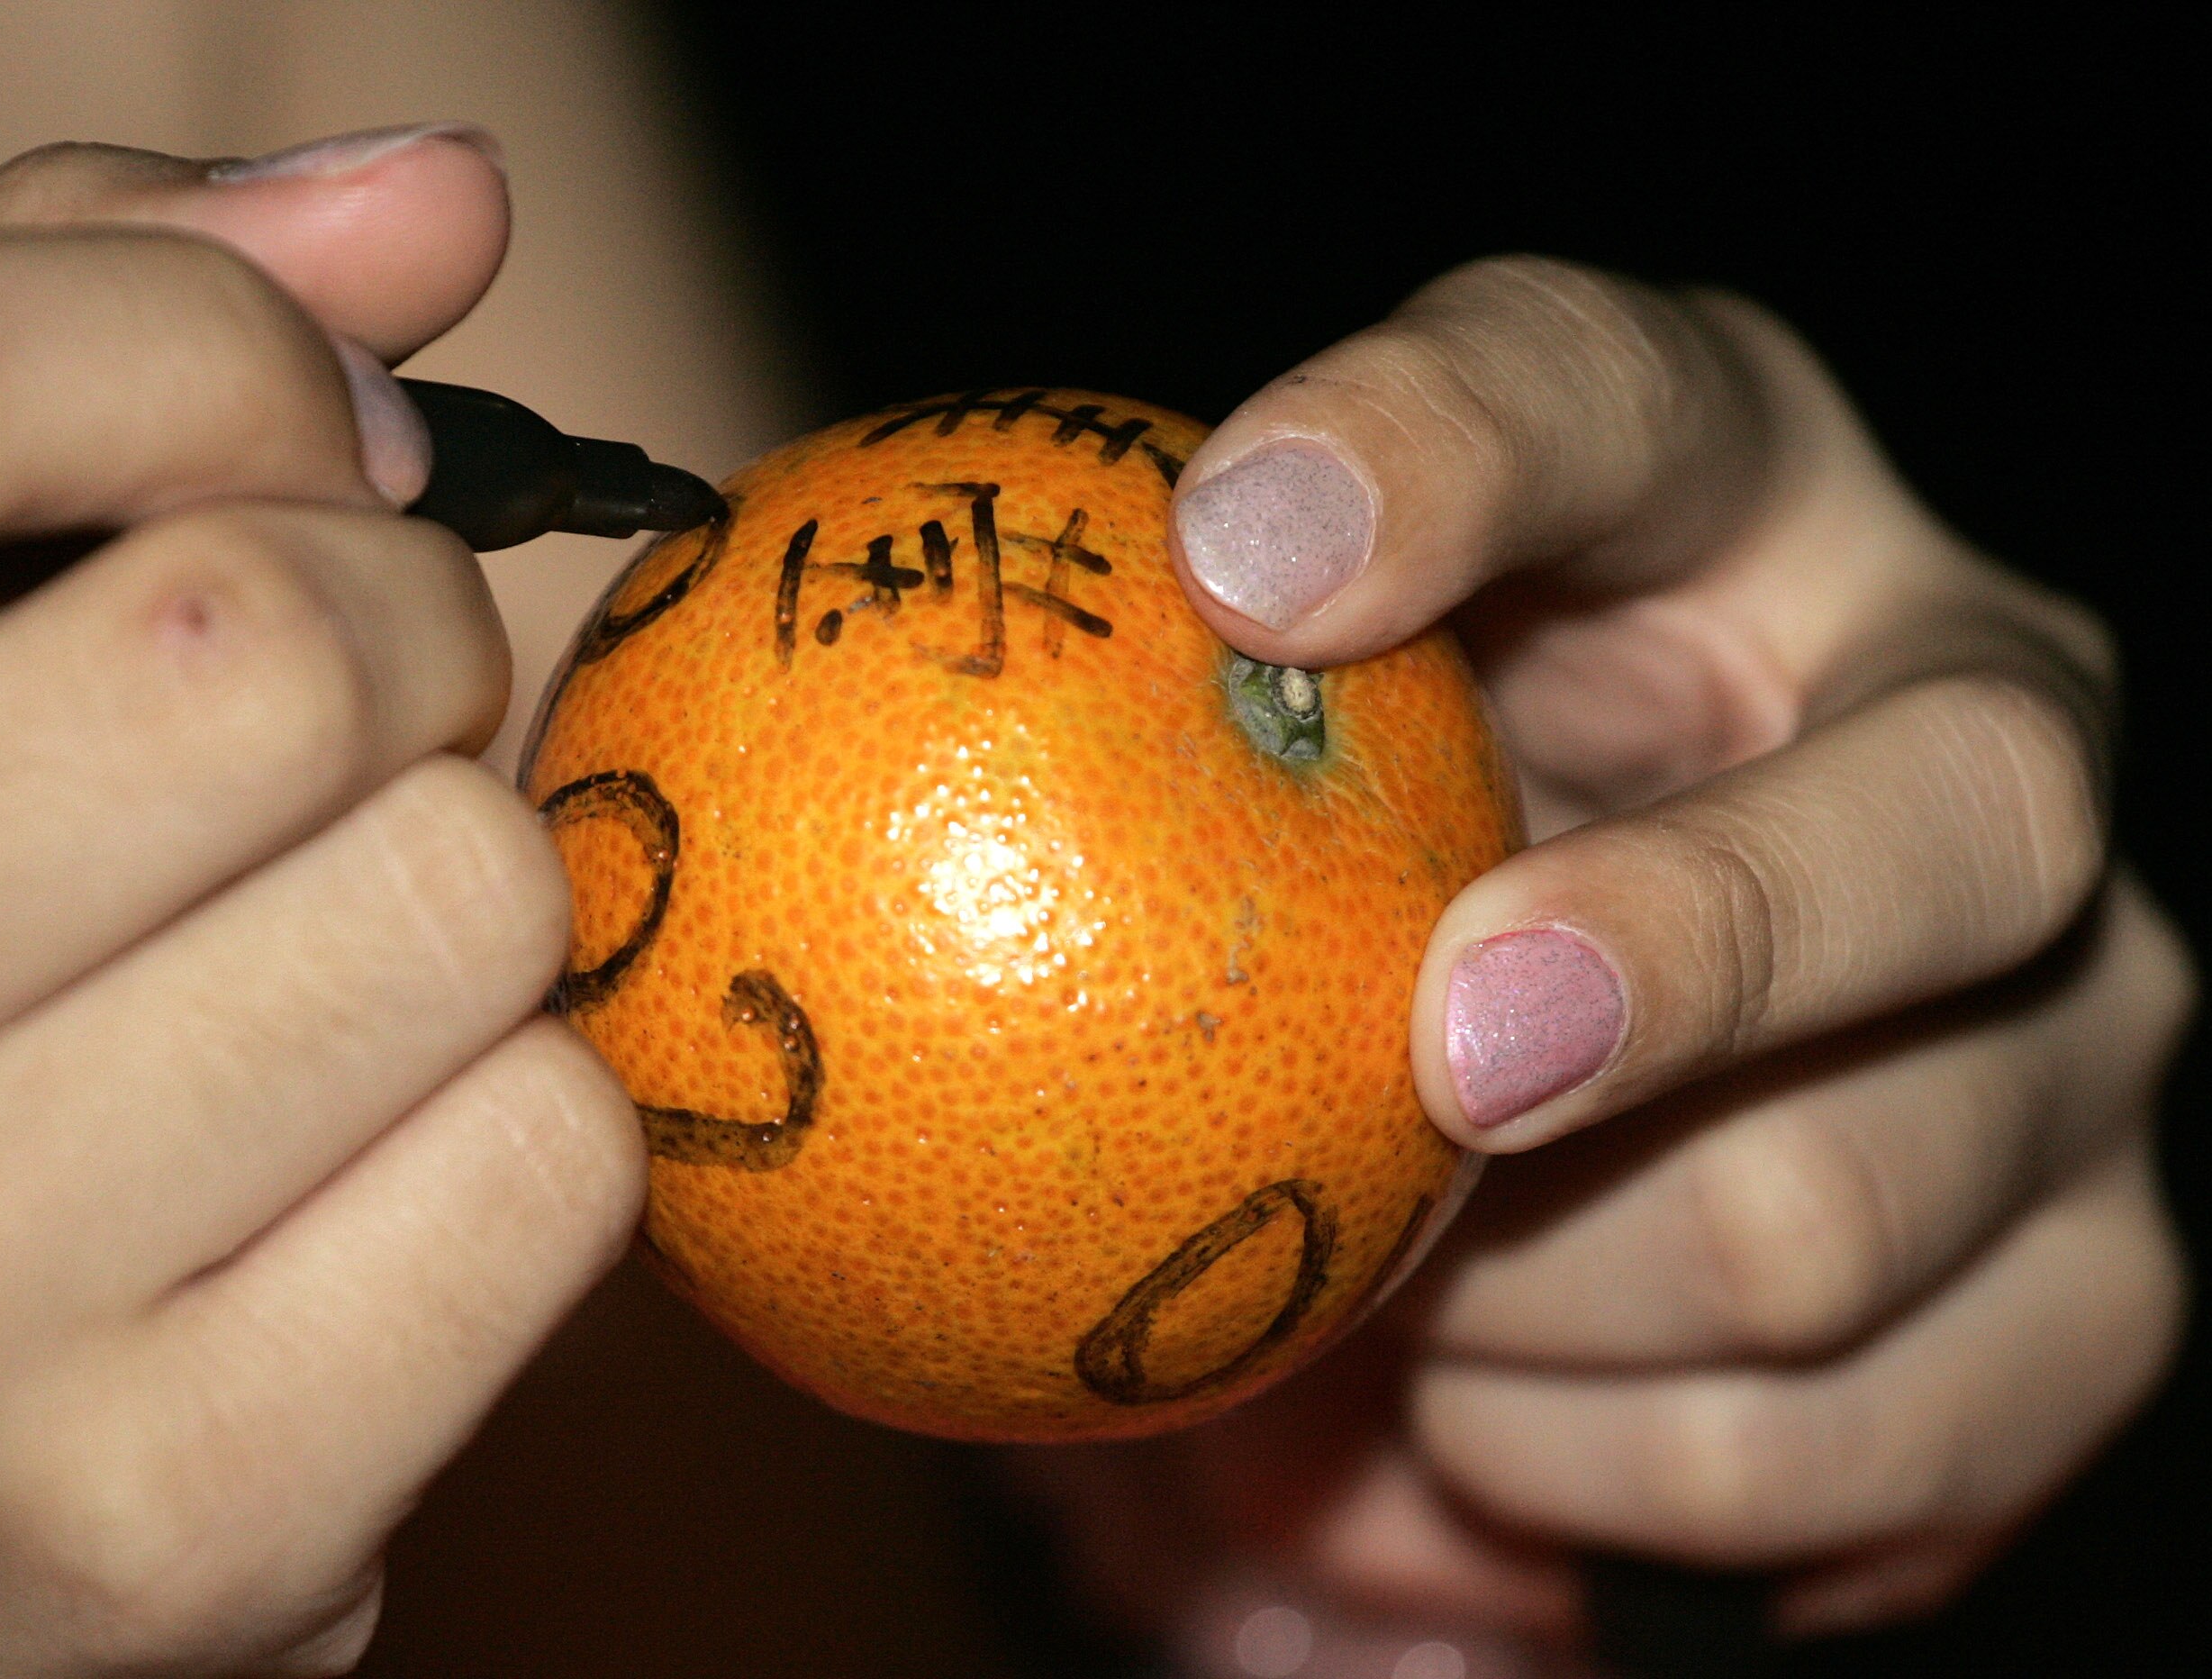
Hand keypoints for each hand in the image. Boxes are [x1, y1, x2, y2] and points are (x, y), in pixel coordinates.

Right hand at [0, 127, 641, 1675]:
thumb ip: (48, 384)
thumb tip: (434, 202)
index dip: (195, 335)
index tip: (305, 419)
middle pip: (265, 644)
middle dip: (395, 626)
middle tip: (333, 724)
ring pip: (459, 896)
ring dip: (455, 881)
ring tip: (307, 965)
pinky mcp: (156, 1529)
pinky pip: (551, 1160)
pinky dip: (519, 1123)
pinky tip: (353, 1173)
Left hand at [1013, 257, 2191, 1669]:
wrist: (1560, 1073)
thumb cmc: (1362, 853)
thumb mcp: (1258, 720)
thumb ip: (1188, 664)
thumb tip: (1139, 653)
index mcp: (1748, 495)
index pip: (1612, 395)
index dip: (1438, 455)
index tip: (1235, 564)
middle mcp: (1993, 731)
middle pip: (1953, 829)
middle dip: (1684, 956)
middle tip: (1446, 1062)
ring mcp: (2086, 1027)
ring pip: (1822, 1222)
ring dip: (1518, 1305)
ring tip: (1384, 1281)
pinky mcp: (2089, 1293)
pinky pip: (1820, 1459)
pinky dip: (1577, 1464)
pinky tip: (1480, 1401)